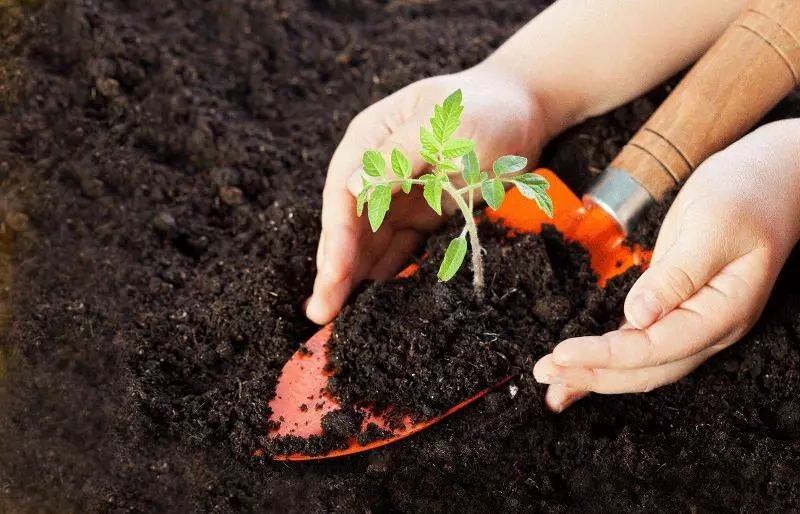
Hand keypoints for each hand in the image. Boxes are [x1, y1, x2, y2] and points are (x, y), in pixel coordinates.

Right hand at [305, 63, 551, 323]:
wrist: (525, 109)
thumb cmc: (485, 107)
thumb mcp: (442, 125)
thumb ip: (398, 155)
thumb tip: (351, 188)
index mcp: (370, 139)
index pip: (343, 195)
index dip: (337, 238)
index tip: (332, 276)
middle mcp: (376, 169)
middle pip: (349, 224)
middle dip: (334, 267)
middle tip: (320, 313)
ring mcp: (397, 193)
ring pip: (368, 241)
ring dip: (352, 276)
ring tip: (333, 315)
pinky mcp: (421, 213)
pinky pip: (397, 247)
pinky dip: (384, 271)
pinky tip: (370, 300)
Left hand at [533, 120, 799, 411]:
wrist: (772, 179)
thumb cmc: (747, 194)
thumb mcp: (711, 226)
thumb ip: (675, 275)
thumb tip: (636, 317)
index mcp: (723, 312)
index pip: (657, 348)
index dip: (606, 356)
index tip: (562, 354)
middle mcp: (709, 327)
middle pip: (647, 368)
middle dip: (593, 374)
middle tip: (543, 373)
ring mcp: (694, 321)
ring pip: (641, 363)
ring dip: (596, 374)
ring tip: (551, 382)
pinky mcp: (676, 309)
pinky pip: (639, 343)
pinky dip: (607, 357)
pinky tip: (578, 368)